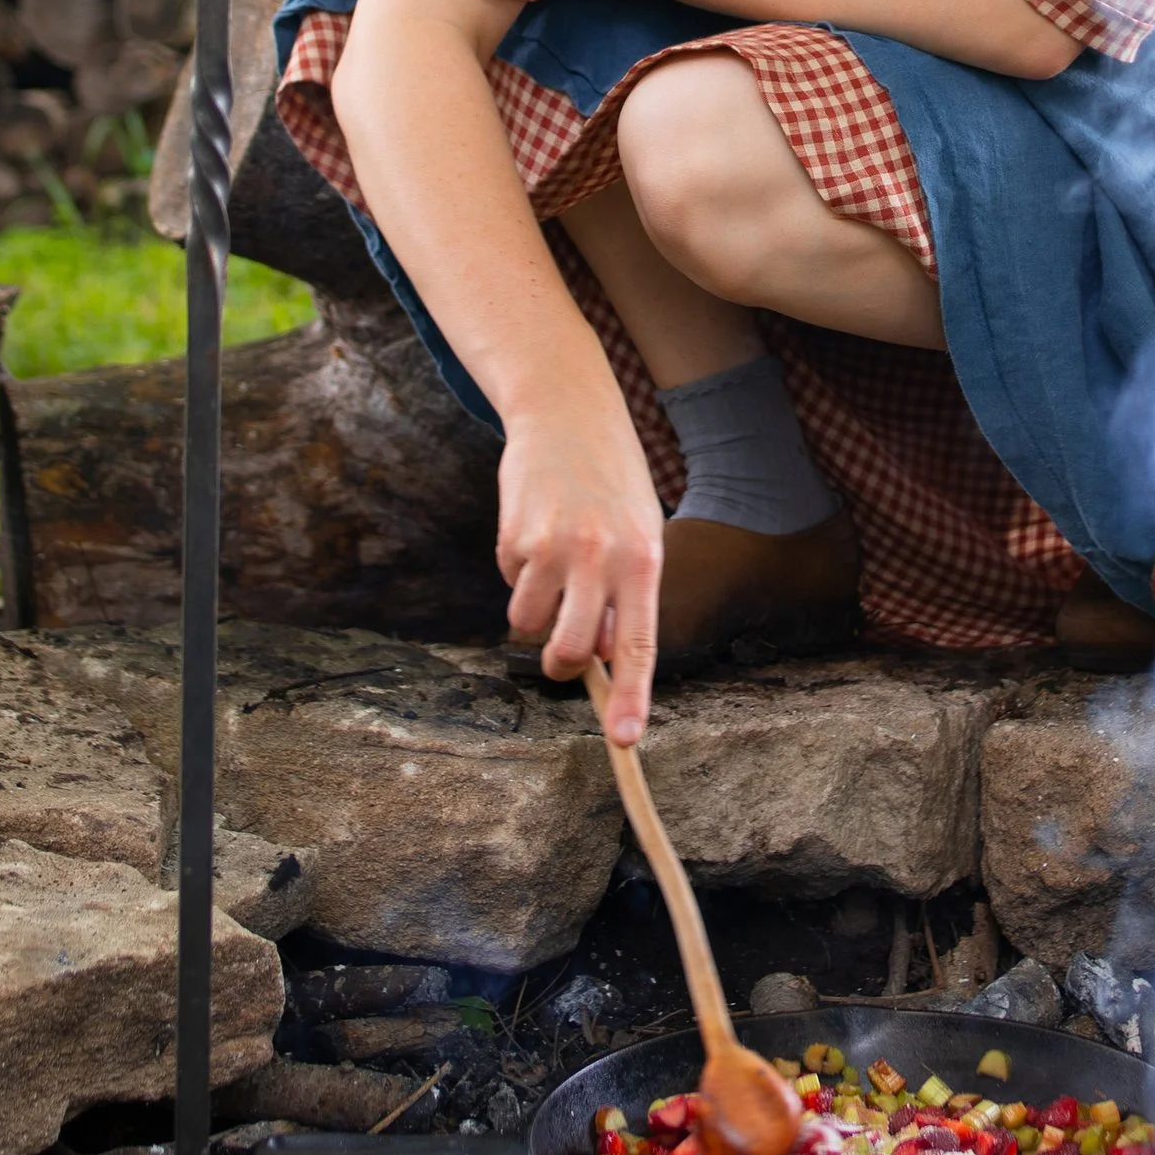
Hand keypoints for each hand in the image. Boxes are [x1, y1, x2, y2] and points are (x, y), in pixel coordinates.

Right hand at [495, 384, 663, 741]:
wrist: (568, 414)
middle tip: (563, 653)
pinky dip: (519, 573)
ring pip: (528, 626)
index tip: (625, 740)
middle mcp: (601, 558)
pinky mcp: (515, 537)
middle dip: (561, 666)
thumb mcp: (639, 534)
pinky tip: (536, 531)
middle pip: (569, 651)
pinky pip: (510, 585)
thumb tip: (598, 659)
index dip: (631, 696)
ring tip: (553, 570)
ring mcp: (554, 548)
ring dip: (534, 615)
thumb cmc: (612, 485)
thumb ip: (625, 597)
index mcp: (644, 561)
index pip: (639, 644)